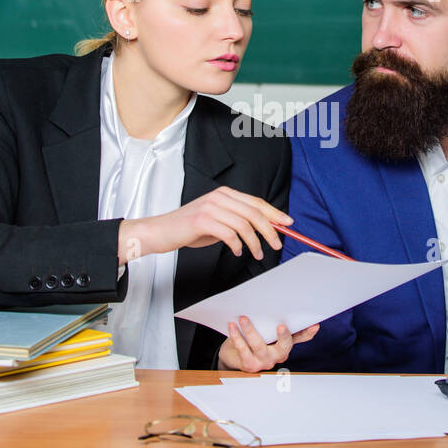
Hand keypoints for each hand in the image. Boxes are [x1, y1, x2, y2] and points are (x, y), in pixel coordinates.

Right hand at [118, 186, 290, 263]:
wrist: (160, 231)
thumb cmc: (188, 229)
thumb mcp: (216, 221)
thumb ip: (237, 221)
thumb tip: (263, 229)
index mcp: (224, 194)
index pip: (256, 202)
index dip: (274, 213)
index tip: (288, 224)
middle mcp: (219, 197)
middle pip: (254, 213)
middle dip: (270, 230)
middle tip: (276, 245)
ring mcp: (210, 207)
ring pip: (244, 225)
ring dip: (255, 243)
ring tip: (256, 253)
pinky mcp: (202, 220)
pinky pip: (230, 234)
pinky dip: (238, 245)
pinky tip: (237, 251)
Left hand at [217, 316, 319, 372]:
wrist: (234, 356)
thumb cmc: (253, 339)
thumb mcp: (266, 330)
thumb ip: (274, 321)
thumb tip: (282, 304)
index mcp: (285, 345)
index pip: (300, 338)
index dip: (308, 332)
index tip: (314, 325)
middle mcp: (278, 355)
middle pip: (284, 346)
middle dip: (284, 336)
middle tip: (281, 325)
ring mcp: (264, 362)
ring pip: (259, 346)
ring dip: (251, 330)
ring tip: (243, 318)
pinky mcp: (250, 365)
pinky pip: (243, 349)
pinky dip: (237, 337)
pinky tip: (232, 326)